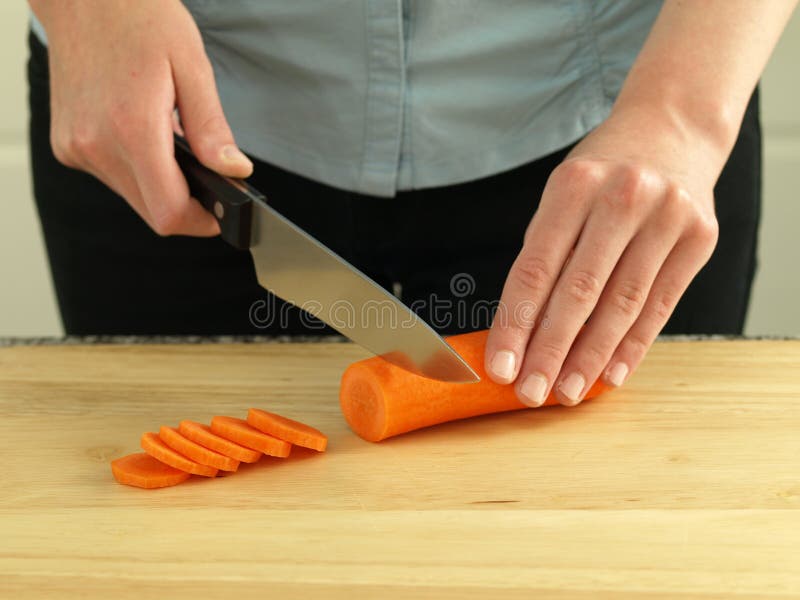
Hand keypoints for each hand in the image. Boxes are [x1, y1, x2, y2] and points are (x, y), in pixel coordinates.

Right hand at [31, 0, 252, 235]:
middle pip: (151, 212)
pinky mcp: (66, 145)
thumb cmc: (138, 18)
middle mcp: (96, 145)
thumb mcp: (192, 67)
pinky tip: (143, 135)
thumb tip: (234, 170)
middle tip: (207, 176)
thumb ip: (212, 128)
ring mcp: (75, 147)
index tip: (219, 214)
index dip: (200, 222)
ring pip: (132, 197)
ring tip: (170, 141)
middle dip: (185, 205)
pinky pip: (112, 177)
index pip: (168, 211)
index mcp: (132, 128)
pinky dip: (136, 169)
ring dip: (159, 185)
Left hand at [484, 105, 722, 405]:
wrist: (673, 130)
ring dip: (591, 357)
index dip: (515, 324)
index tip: (501, 366)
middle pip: (578, 292)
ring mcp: (667, 217)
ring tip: (567, 392)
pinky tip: (611, 374)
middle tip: (531, 393)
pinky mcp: (699, 238)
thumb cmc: (603, 172)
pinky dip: (633, 345)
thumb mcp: (563, 193)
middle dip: (550, 350)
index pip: (535, 269)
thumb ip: (545, 253)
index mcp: (573, 185)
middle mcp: (622, 198)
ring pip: (622, 305)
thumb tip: (522, 330)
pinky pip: (661, 305)